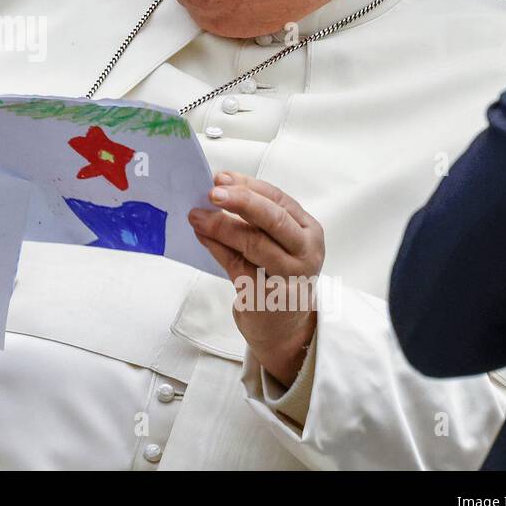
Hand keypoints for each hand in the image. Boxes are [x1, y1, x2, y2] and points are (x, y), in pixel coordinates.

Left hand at [189, 171, 323, 385]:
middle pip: (273, 220)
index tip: (221, 178)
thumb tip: (219, 187)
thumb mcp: (278, 243)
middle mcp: (305, 253)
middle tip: (212, 192)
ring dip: (220, 226)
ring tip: (196, 216)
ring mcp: (289, 278)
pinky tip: (202, 236)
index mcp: (309, 231)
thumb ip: (255, 219)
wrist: (285, 327)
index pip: (279, 200)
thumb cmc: (277, 275)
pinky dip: (216, 248)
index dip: (249, 186)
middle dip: (241, 201)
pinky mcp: (267, 298)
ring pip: (253, 243)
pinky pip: (237, 265)